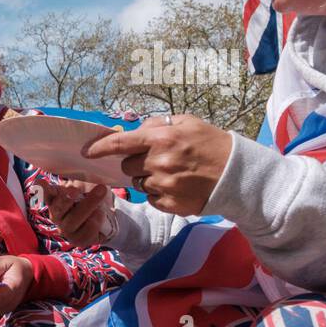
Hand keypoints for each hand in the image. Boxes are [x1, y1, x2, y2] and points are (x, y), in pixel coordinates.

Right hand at [36, 179, 114, 247]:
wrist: (107, 217)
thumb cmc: (92, 197)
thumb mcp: (87, 185)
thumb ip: (80, 182)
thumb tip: (82, 177)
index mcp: (55, 200)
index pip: (47, 194)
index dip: (42, 189)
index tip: (40, 182)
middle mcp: (57, 216)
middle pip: (58, 208)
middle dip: (66, 199)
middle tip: (75, 189)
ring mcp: (67, 229)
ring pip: (72, 220)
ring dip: (88, 205)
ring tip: (101, 190)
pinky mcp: (78, 240)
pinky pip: (85, 233)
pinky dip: (94, 222)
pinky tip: (100, 213)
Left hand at [83, 114, 232, 215]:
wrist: (238, 174)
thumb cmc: (212, 144)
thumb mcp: (187, 122)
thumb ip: (157, 125)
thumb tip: (132, 130)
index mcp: (162, 138)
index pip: (119, 143)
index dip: (99, 147)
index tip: (87, 151)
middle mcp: (159, 162)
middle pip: (127, 166)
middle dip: (137, 163)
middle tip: (159, 160)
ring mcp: (164, 185)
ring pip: (139, 184)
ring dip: (149, 178)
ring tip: (173, 173)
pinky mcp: (170, 203)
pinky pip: (151, 199)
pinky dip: (159, 194)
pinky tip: (178, 186)